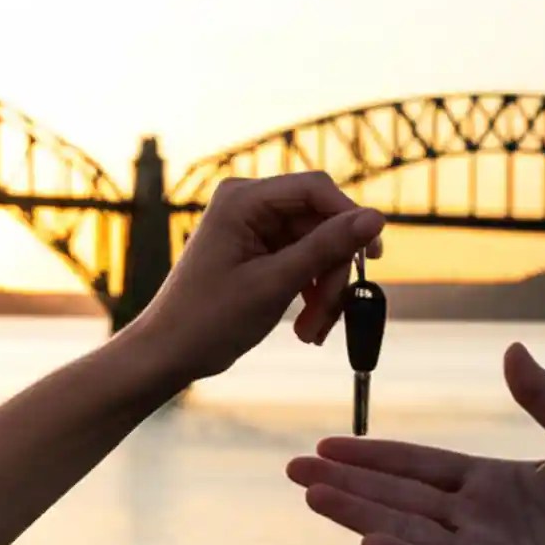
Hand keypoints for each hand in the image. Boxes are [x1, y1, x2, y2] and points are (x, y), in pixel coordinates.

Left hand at [121, 172, 383, 380]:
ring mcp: (255, 229)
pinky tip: (308, 328)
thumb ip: (327, 247)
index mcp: (243, 199)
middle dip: (332, 272)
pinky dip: (312, 295)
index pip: (316, 190)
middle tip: (332, 315)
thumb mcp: (275, 283)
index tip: (372, 257)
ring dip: (324, 291)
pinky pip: (305, 264)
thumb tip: (375, 217)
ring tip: (312, 331)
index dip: (350, 218)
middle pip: (321, 224)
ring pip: (318, 249)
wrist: (169, 354)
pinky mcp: (261, 253)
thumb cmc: (207, 319)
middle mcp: (249, 205)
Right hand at [287, 343, 544, 544]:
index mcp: (494, 481)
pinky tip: (369, 541)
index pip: (418, 464)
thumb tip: (510, 348)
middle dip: (346, 483)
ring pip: (408, 532)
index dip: (373, 455)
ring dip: (359, 515)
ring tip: (312, 498)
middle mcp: (479, 519)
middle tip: (292, 471)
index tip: (327, 444)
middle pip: (398, 497)